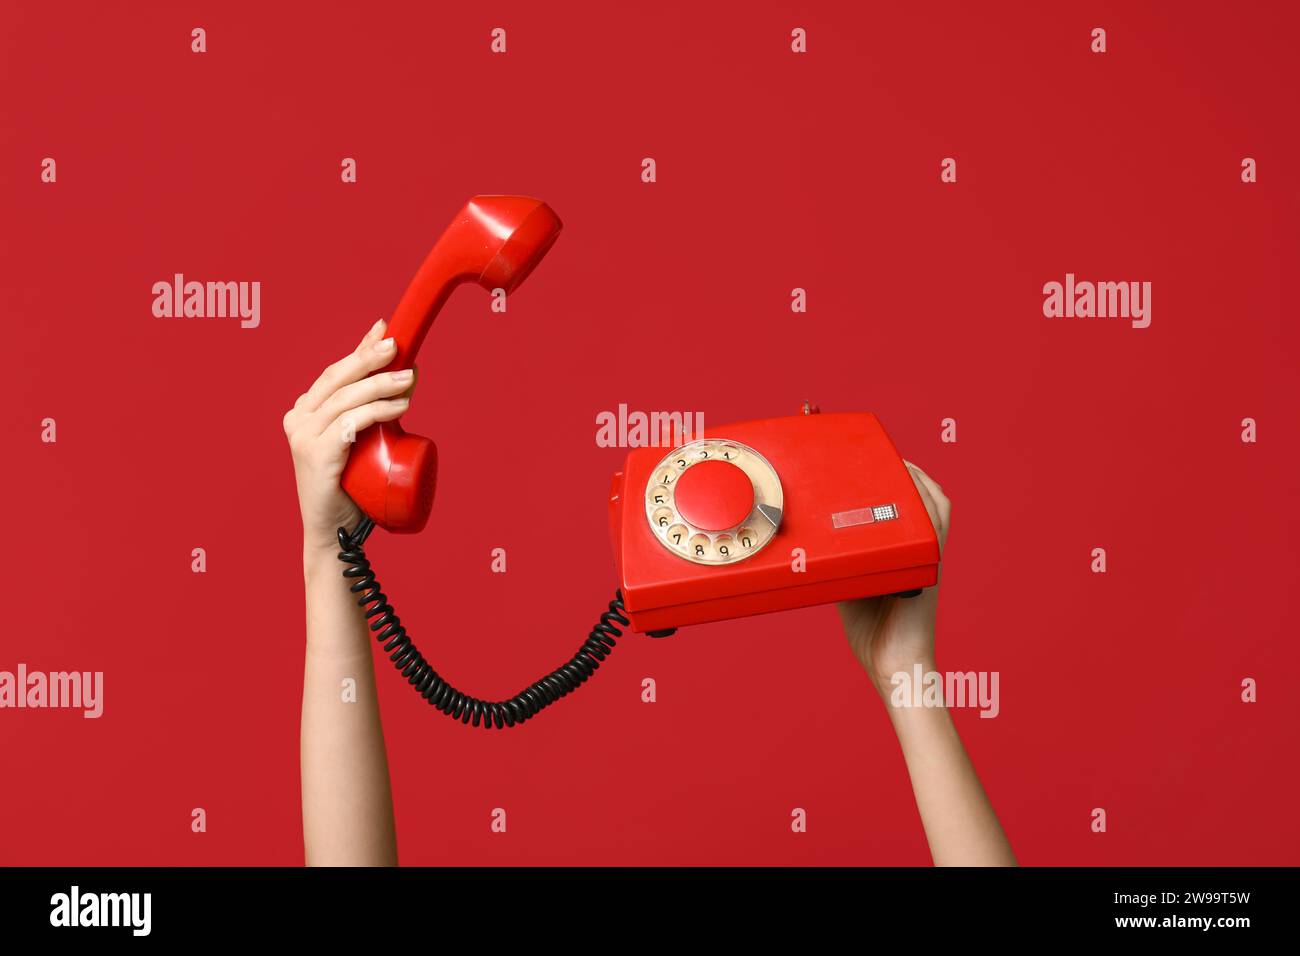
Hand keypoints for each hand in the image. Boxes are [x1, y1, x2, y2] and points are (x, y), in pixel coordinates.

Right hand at [282, 318, 416, 552]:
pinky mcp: (316, 454)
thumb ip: (374, 412)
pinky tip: (399, 405)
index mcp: (304, 413)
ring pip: (346, 398)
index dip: (359, 349)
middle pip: (337, 378)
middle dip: (369, 358)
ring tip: (409, 378)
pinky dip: (377, 410)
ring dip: (381, 384)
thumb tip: (408, 378)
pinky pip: (350, 422)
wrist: (335, 533)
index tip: (384, 328)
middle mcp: (298, 420)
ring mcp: (303, 437)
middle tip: (398, 345)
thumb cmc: (351, 488)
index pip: (335, 373)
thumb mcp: (363, 441)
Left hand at [836, 461, 950, 698]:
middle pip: (922, 497)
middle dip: (904, 471)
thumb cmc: (872, 632)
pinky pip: (938, 522)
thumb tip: (813, 538)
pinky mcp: (932, 564)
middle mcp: (919, 551)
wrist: (892, 664)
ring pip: (934, 503)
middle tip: (880, 454)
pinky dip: (927, 498)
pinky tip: (912, 482)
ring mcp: (929, 556)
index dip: (896, 481)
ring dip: (916, 479)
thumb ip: (841, 559)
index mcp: (902, 554)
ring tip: (895, 460)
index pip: (905, 506)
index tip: (872, 462)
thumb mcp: (849, 585)